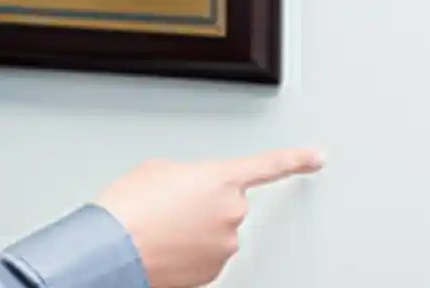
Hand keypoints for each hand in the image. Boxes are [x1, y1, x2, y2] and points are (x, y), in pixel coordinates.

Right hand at [95, 148, 324, 287]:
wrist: (114, 247)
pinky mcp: (213, 272)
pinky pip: (206, 255)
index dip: (295, 159)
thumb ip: (190, 174)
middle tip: (169, 206)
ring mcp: (224, 246)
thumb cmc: (130, 206)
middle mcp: (231, 213)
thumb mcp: (158, 169)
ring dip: (194, 229)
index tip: (316, 158)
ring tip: (160, 227)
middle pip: (227, 204)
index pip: (268, 166)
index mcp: (221, 179)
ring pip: (216, 232)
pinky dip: (188, 251)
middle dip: (204, 204)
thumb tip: (191, 190)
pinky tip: (164, 245)